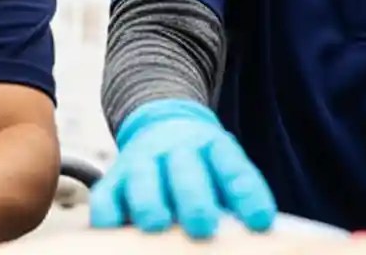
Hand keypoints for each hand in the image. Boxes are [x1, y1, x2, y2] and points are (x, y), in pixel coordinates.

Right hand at [89, 99, 275, 239]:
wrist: (161, 126)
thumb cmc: (202, 168)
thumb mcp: (224, 170)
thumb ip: (235, 199)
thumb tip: (248, 239)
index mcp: (214, 148)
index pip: (234, 169)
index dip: (247, 195)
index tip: (260, 222)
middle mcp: (176, 150)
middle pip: (186, 172)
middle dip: (194, 200)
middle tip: (203, 228)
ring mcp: (141, 162)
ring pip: (142, 180)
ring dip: (150, 203)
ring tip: (157, 226)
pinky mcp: (113, 181)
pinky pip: (105, 197)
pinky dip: (108, 215)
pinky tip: (116, 230)